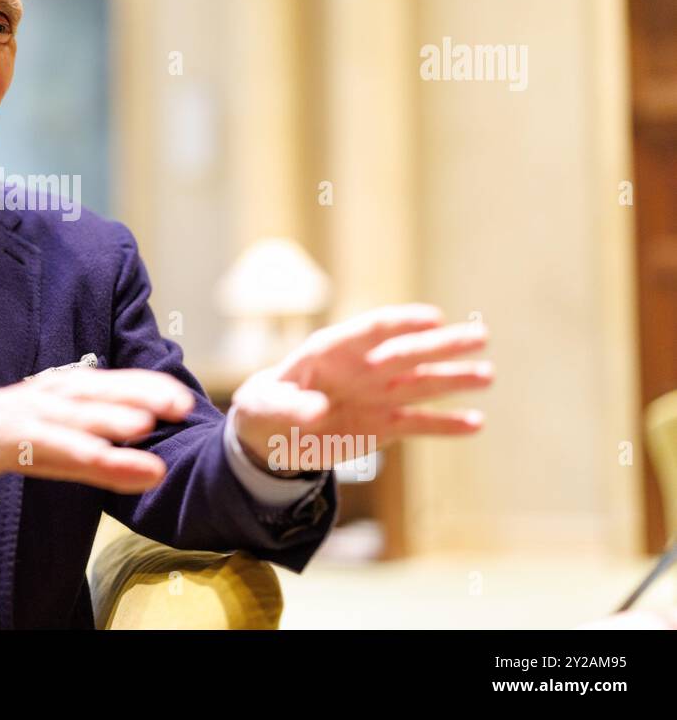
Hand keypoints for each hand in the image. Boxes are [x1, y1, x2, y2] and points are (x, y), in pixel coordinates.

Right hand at [0, 368, 193, 493]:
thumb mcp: (64, 450)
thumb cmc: (14, 438)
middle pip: (99, 390)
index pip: (115, 382)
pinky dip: (70, 445)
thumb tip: (157, 473)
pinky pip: (43, 440)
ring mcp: (28, 410)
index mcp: (67, 391)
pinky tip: (94, 454)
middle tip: (178, 406)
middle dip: (140, 395)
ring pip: (73, 413)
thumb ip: (107, 462)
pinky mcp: (7, 432)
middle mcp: (52, 393)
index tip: (186, 402)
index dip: (150, 388)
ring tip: (142, 426)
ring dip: (108, 418)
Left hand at [231, 303, 492, 471]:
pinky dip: (446, 425)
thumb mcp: (265, 404)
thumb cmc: (265, 406)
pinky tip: (475, 423)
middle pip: (407, 352)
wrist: (271, 434)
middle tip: (480, 334)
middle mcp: (363, 368)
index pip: (372, 329)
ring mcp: (377, 396)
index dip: (402, 322)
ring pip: (422, 384)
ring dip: (454, 379)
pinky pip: (420, 423)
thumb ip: (290, 405)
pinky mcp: (384, 426)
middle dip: (442, 344)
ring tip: (486, 373)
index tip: (433, 318)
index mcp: (331, 350)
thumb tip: (316, 410)